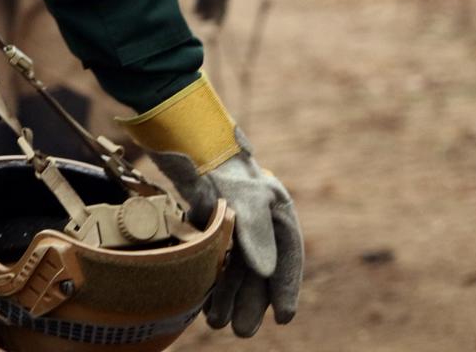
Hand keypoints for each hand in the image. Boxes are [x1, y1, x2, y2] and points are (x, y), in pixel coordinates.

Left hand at [154, 128, 302, 336]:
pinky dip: (213, 281)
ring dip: (230, 297)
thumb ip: (256, 233)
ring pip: (237, 269)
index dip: (286, 289)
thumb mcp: (243, 198)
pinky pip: (217, 260)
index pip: (289, 257)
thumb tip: (266, 272)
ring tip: (219, 324)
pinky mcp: (212, 225)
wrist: (186, 143)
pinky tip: (205, 303)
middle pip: (260, 270)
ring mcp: (236, 223)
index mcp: (278, 212)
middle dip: (252, 302)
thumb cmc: (219, 166)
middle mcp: (260, 221)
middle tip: (242, 331)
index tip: (284, 317)